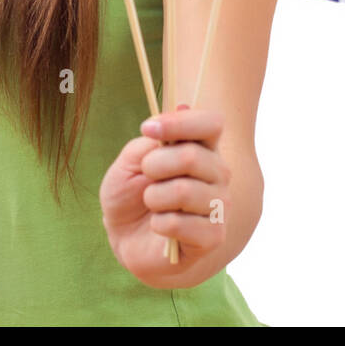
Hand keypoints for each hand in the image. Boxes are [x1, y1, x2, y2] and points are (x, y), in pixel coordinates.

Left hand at [99, 105, 230, 286]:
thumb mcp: (130, 161)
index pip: (211, 123)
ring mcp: (219, 206)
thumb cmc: (130, 193)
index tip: (147, 128)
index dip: (180, 122)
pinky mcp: (213, 236)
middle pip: (192, 156)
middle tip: (145, 175)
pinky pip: (180, 224)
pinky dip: (158, 224)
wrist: (125, 237)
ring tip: (152, 203)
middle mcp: (218, 174)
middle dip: (154, 165)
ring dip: (154, 197)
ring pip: (184, 191)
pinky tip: (159, 226)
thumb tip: (181, 108)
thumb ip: (152, 141)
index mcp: (203, 148)